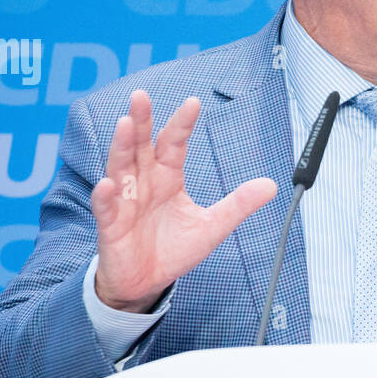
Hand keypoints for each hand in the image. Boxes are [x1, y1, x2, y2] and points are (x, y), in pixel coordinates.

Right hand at [91, 89, 276, 311]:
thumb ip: (238, 204)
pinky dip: (105, 196)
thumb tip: (270, 185)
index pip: (174, 144)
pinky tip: (108, 184)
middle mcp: (144, 182)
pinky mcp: (111, 225)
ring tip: (125, 124)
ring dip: (122, 146)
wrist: (146, 281)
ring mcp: (125, 200)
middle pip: (142, 145)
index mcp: (168, 177)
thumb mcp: (212, 226)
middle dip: (142, 120)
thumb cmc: (173, 248)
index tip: (194, 102)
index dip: (182, 124)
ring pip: (120, 167)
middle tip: (141, 96)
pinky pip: (106, 207)